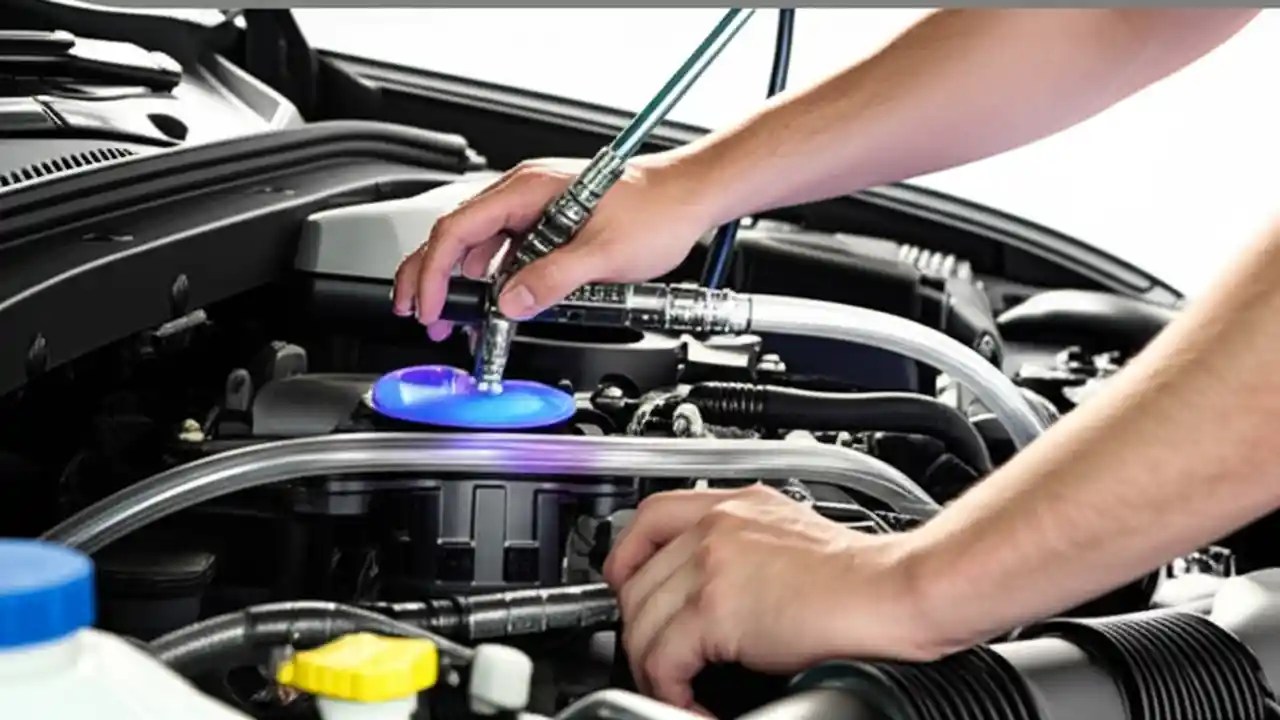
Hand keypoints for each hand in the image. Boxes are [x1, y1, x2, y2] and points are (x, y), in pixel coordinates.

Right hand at [391, 150, 719, 340]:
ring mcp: (535, 208)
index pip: (457, 229)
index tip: (427, 306)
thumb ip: (553, 279)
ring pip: (479, 246)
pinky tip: (492, 306)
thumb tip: (510, 304)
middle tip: (417, 314)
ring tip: (452, 319)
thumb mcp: (605, 253)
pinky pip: (506, 252)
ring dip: (460, 283)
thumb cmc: (658, 209)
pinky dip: (492, 281)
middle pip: (456, 235)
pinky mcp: (549, 224)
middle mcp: (525, 193)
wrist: (691, 196)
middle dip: (429, 276)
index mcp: (529, 189)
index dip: (432, 271)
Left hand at [602, 484, 948, 710]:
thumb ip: (744, 545)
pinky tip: (693, 703)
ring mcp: (712, 565)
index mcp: (732, 504)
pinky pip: (664, 659)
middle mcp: (715, 526)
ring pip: (641, 623)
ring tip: (677, 689)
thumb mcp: (790, 533)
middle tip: (661, 658)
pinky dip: (670, 691)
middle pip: (634, 579)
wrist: (891, 590)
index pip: (649, 517)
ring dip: (652, 667)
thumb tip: (718, 586)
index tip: (628, 588)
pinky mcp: (717, 609)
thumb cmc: (859, 574)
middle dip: (638, 628)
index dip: (628, 558)